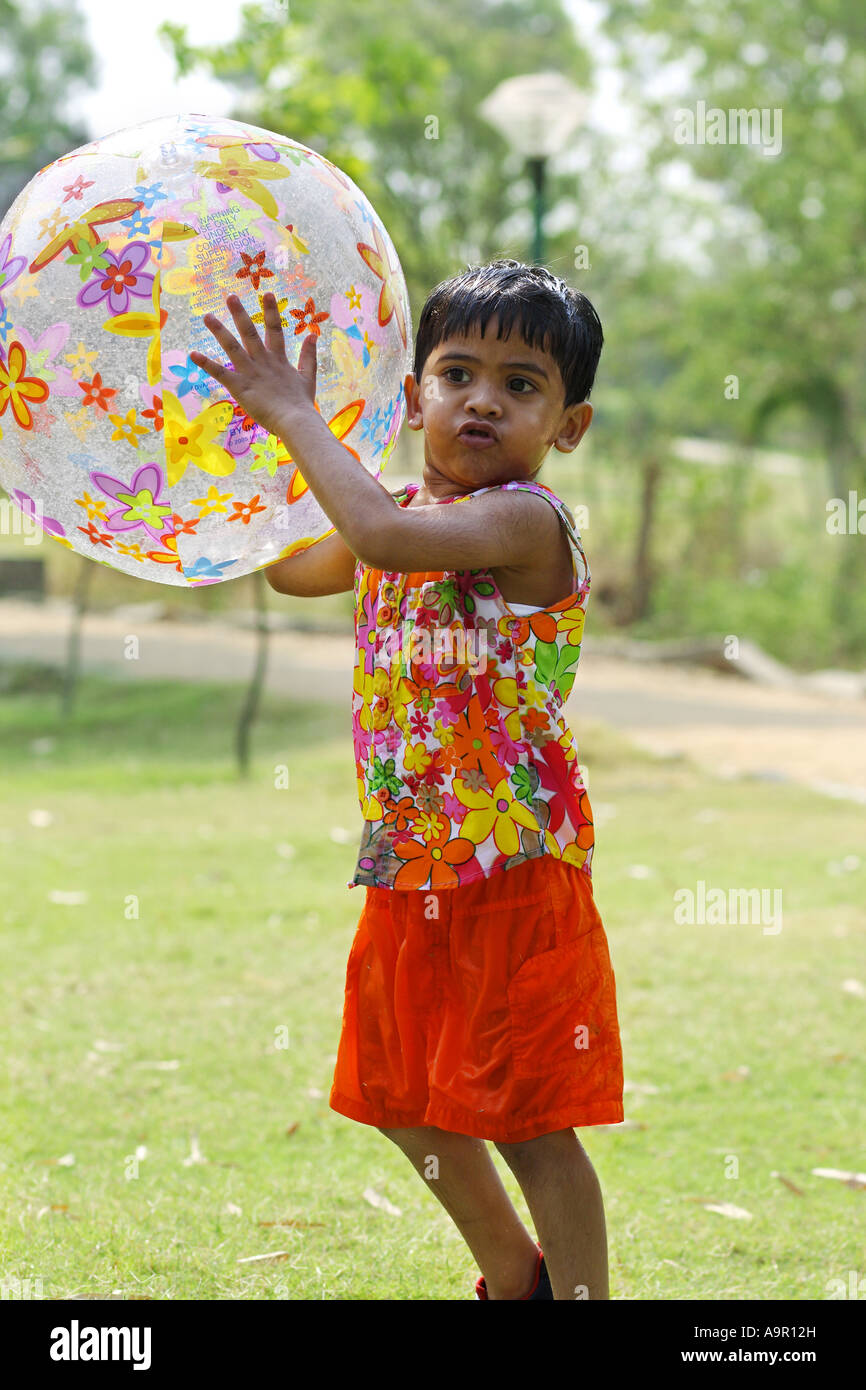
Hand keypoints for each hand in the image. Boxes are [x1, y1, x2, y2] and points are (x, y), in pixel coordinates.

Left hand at [189, 291, 317, 439]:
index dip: (271, 311)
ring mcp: (250, 372)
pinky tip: (193, 354)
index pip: (275, 329)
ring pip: (232, 347)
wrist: (296, 421)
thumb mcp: (308, 377)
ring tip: (207, 316)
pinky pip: (220, 373)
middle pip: (249, 332)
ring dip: (219, 331)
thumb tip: (313, 335)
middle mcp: (263, 361)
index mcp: (279, 359)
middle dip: (239, 313)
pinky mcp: (240, 387)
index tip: (267, 293)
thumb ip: (309, 356)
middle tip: (230, 296)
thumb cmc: (302, 404)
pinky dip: (207, 364)